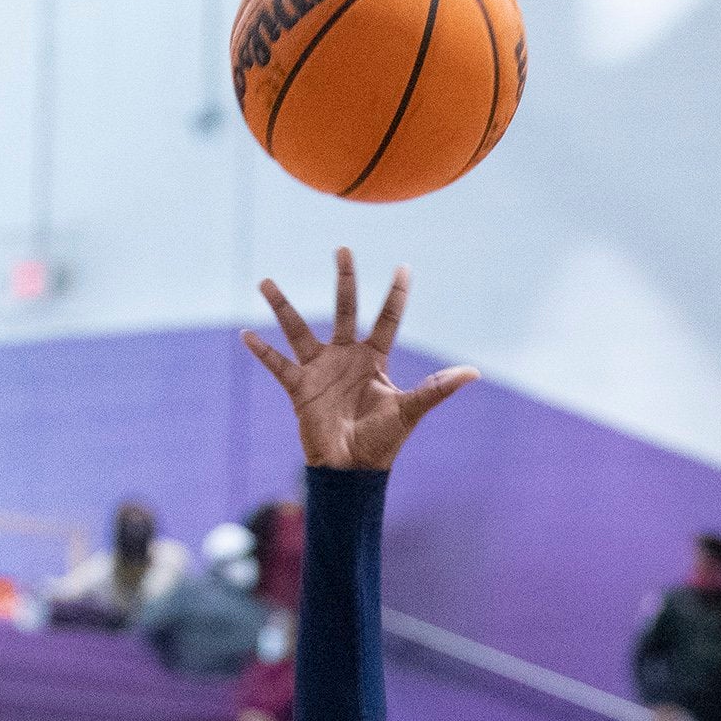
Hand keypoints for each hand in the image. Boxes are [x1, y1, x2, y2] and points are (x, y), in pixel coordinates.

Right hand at [243, 247, 477, 469]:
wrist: (352, 472)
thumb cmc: (382, 443)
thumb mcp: (410, 412)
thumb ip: (437, 389)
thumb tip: (474, 373)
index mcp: (374, 360)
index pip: (388, 319)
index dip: (396, 295)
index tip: (404, 267)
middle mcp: (346, 357)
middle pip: (345, 309)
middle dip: (345, 280)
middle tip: (343, 248)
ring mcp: (320, 369)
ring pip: (299, 330)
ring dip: (282, 306)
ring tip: (265, 281)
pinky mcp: (299, 387)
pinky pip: (277, 365)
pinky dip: (261, 352)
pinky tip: (246, 334)